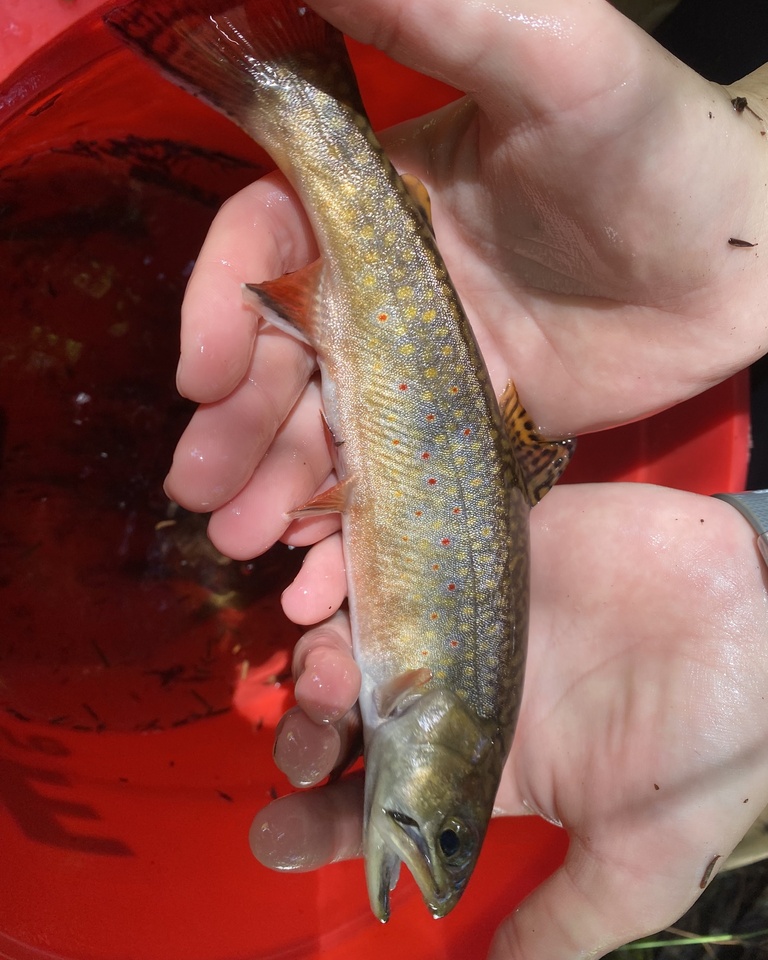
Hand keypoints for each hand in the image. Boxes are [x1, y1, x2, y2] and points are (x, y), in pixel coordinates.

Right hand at [166, 0, 767, 559]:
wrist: (751, 260)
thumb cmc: (657, 144)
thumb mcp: (542, 54)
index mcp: (376, 196)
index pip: (265, 245)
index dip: (220, 304)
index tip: (203, 373)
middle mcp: (384, 282)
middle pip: (277, 353)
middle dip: (234, 422)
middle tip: (203, 494)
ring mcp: (421, 364)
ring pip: (321, 425)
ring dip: (271, 484)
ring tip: (244, 544)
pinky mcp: (463, 431)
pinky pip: (387, 481)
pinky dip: (347, 526)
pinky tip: (317, 573)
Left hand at [252, 483, 767, 958]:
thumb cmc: (712, 741)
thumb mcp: (643, 853)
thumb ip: (568, 917)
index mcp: (481, 760)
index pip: (376, 798)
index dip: (321, 821)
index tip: (271, 840)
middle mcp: (457, 685)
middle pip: (348, 708)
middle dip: (310, 729)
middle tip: (310, 744)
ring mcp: (463, 607)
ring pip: (356, 624)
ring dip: (320, 643)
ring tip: (321, 659)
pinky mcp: (482, 538)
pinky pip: (395, 541)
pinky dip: (349, 552)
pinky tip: (325, 563)